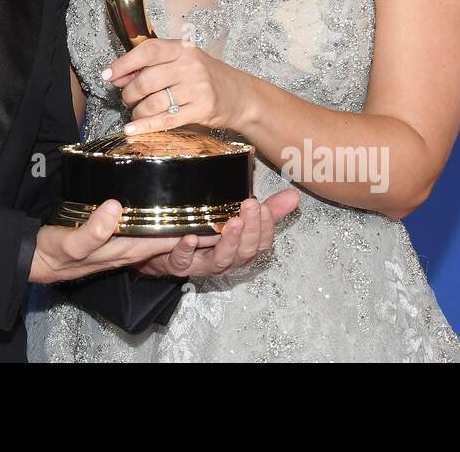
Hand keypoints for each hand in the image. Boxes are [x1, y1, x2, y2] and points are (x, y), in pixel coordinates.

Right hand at [30, 199, 216, 284]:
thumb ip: (92, 229)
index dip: (196, 231)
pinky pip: (150, 230)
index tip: (221, 219)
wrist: (41, 259)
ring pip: (165, 235)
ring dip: (188, 227)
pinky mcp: (118, 237)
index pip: (171, 239)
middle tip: (229, 212)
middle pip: (175, 239)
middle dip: (200, 230)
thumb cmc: (56, 252)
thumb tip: (115, 207)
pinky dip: (167, 222)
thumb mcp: (72, 241)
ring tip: (210, 212)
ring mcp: (127, 244)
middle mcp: (132, 247)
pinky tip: (172, 211)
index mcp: (128, 247)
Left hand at [103, 38, 258, 135]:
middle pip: (147, 80)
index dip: (124, 63)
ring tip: (136, 112)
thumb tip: (115, 76)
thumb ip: (151, 66)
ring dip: (137, 111)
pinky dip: (145, 126)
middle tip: (128, 99)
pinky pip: (166, 119)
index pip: (148, 51)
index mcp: (183, 49)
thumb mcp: (182, 62)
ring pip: (154, 102)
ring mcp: (197, 88)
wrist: (240, 95)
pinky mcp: (202, 109)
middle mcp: (190, 65)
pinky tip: (132, 129)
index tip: (108, 75)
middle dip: (129, 93)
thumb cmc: (205, 77)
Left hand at [133, 189, 300, 277]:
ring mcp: (202, 264)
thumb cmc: (208, 234)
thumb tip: (294, 195)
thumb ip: (267, 210)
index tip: (265, 207)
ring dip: (228, 240)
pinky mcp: (179, 264)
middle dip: (250, 230)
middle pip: (245, 252)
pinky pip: (183, 261)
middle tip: (251, 205)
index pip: (262, 243)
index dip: (266, 227)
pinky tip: (188, 237)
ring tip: (232, 222)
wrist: (166, 251)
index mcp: (242, 250)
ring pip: (221, 260)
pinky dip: (187, 249)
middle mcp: (226, 261)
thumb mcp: (239, 219)